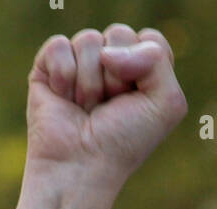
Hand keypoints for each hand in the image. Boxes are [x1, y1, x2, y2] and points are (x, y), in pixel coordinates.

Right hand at [25, 25, 186, 193]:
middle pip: (119, 34)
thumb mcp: (167, 104)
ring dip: (90, 84)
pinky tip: (63, 100)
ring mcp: (79, 63)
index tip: (138, 100)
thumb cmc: (124, 142)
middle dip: (117, 77)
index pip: (150, 40)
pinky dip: (64, 76)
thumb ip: (158, 58)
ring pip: (89, 40)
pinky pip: (59, 45)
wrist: (81, 167)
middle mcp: (112, 63)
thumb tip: (107, 51)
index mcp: (142, 70)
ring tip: (86, 110)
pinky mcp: (49, 66)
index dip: (144, 66)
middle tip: (109, 108)